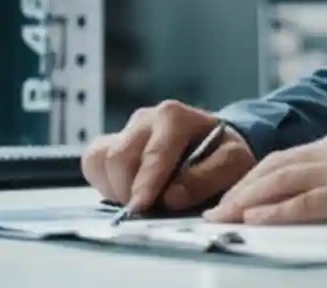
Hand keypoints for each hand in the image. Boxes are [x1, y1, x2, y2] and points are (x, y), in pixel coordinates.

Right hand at [81, 100, 256, 212]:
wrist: (215, 141)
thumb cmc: (223, 151)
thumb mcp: (233, 162)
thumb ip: (207, 177)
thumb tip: (173, 196)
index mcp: (174, 117)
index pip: (154, 154)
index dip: (145, 184)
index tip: (139, 208)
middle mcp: (146, 118)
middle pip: (120, 156)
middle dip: (128, 189)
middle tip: (146, 211)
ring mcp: (126, 129)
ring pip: (101, 159)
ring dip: (114, 188)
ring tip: (140, 200)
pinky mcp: (112, 141)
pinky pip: (92, 161)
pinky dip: (103, 182)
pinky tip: (126, 192)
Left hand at [203, 125, 326, 224]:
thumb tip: (326, 187)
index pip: (285, 157)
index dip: (255, 177)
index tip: (235, 194)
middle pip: (274, 167)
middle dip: (241, 189)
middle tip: (216, 208)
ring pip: (281, 181)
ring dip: (247, 200)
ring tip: (223, 216)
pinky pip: (307, 202)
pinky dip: (277, 211)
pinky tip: (257, 219)